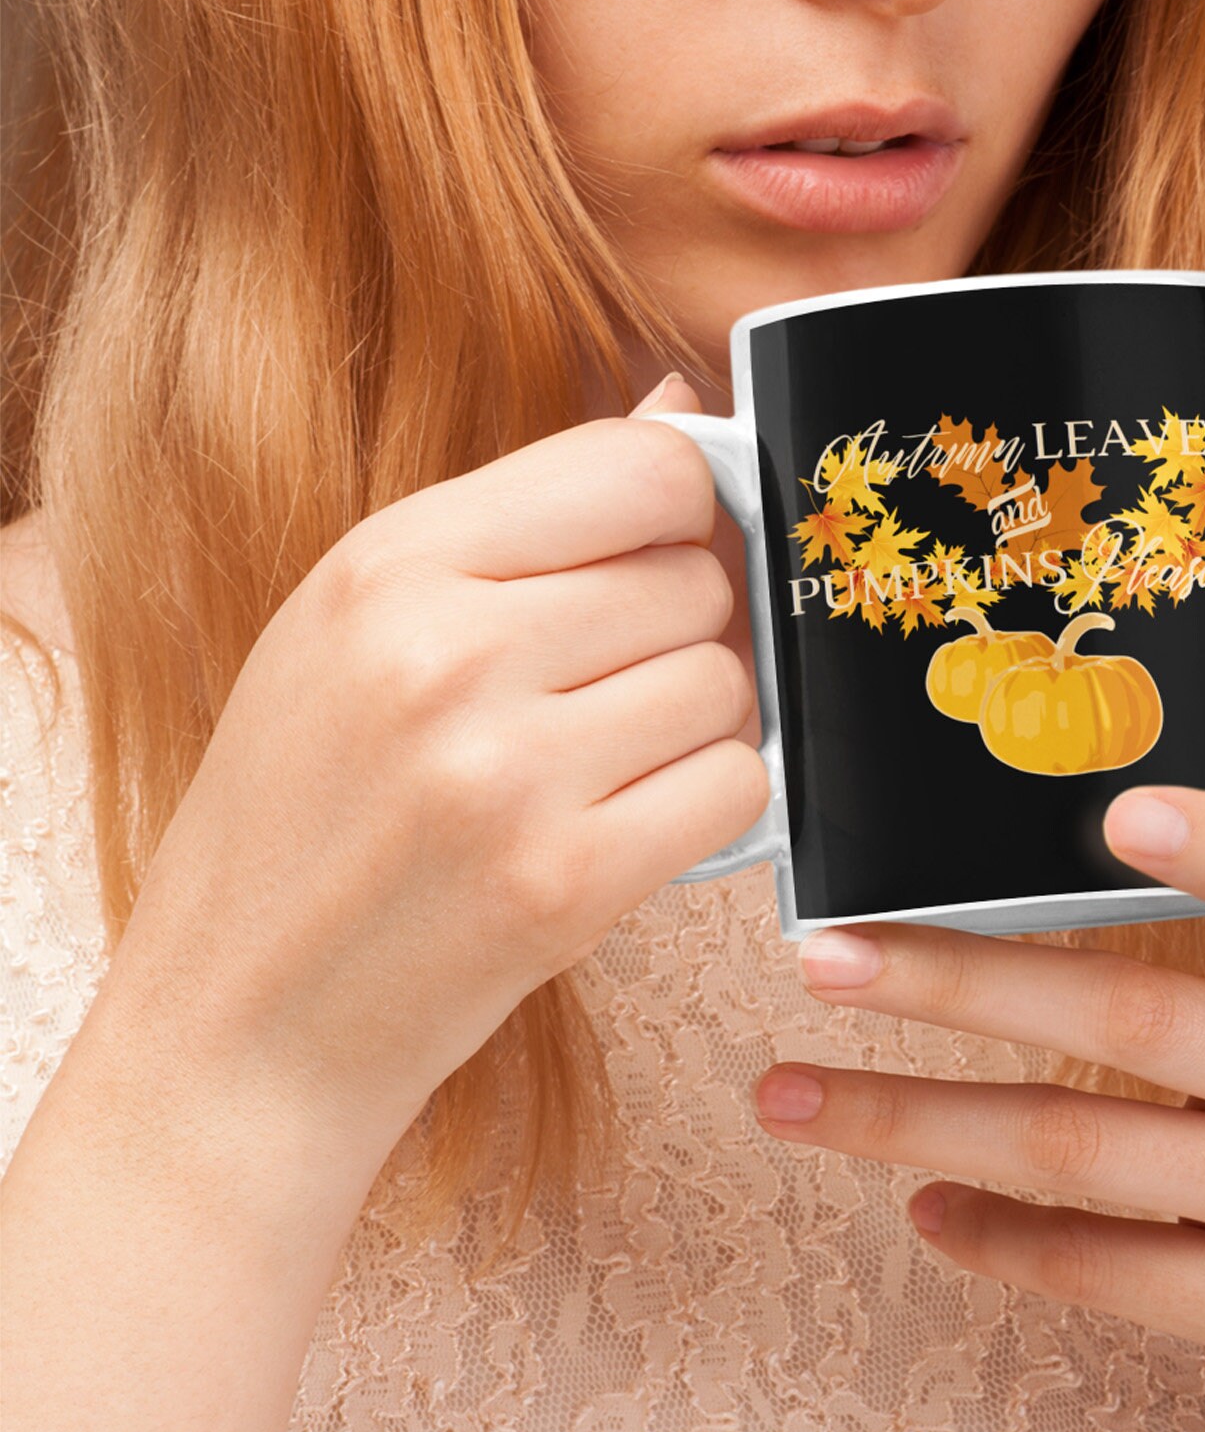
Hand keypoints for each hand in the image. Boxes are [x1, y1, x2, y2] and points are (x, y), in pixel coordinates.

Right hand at [103, 383, 766, 1156]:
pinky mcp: (566, 882)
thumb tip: (685, 406)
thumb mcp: (357, 629)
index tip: (661, 555)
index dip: (682, 510)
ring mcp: (509, 772)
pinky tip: (627, 826)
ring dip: (696, 725)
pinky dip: (708, 807)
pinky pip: (735, 788)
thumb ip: (523, 519)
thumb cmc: (305, 815)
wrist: (242, 1025)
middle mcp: (447, 653)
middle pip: (694, 577)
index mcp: (387, 564)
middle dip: (682, 630)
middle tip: (606, 691)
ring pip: (726, 682)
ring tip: (603, 766)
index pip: (640, 467)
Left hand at [755, 786, 1204, 1431]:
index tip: (1120, 802)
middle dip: (955, 984)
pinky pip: (1107, 1271)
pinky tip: (918, 1203)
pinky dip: (997, 1236)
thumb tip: (1095, 846)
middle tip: (820, 957)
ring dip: (913, 1121)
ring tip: (790, 1097)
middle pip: (1131, 1019)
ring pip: (1080, 1152)